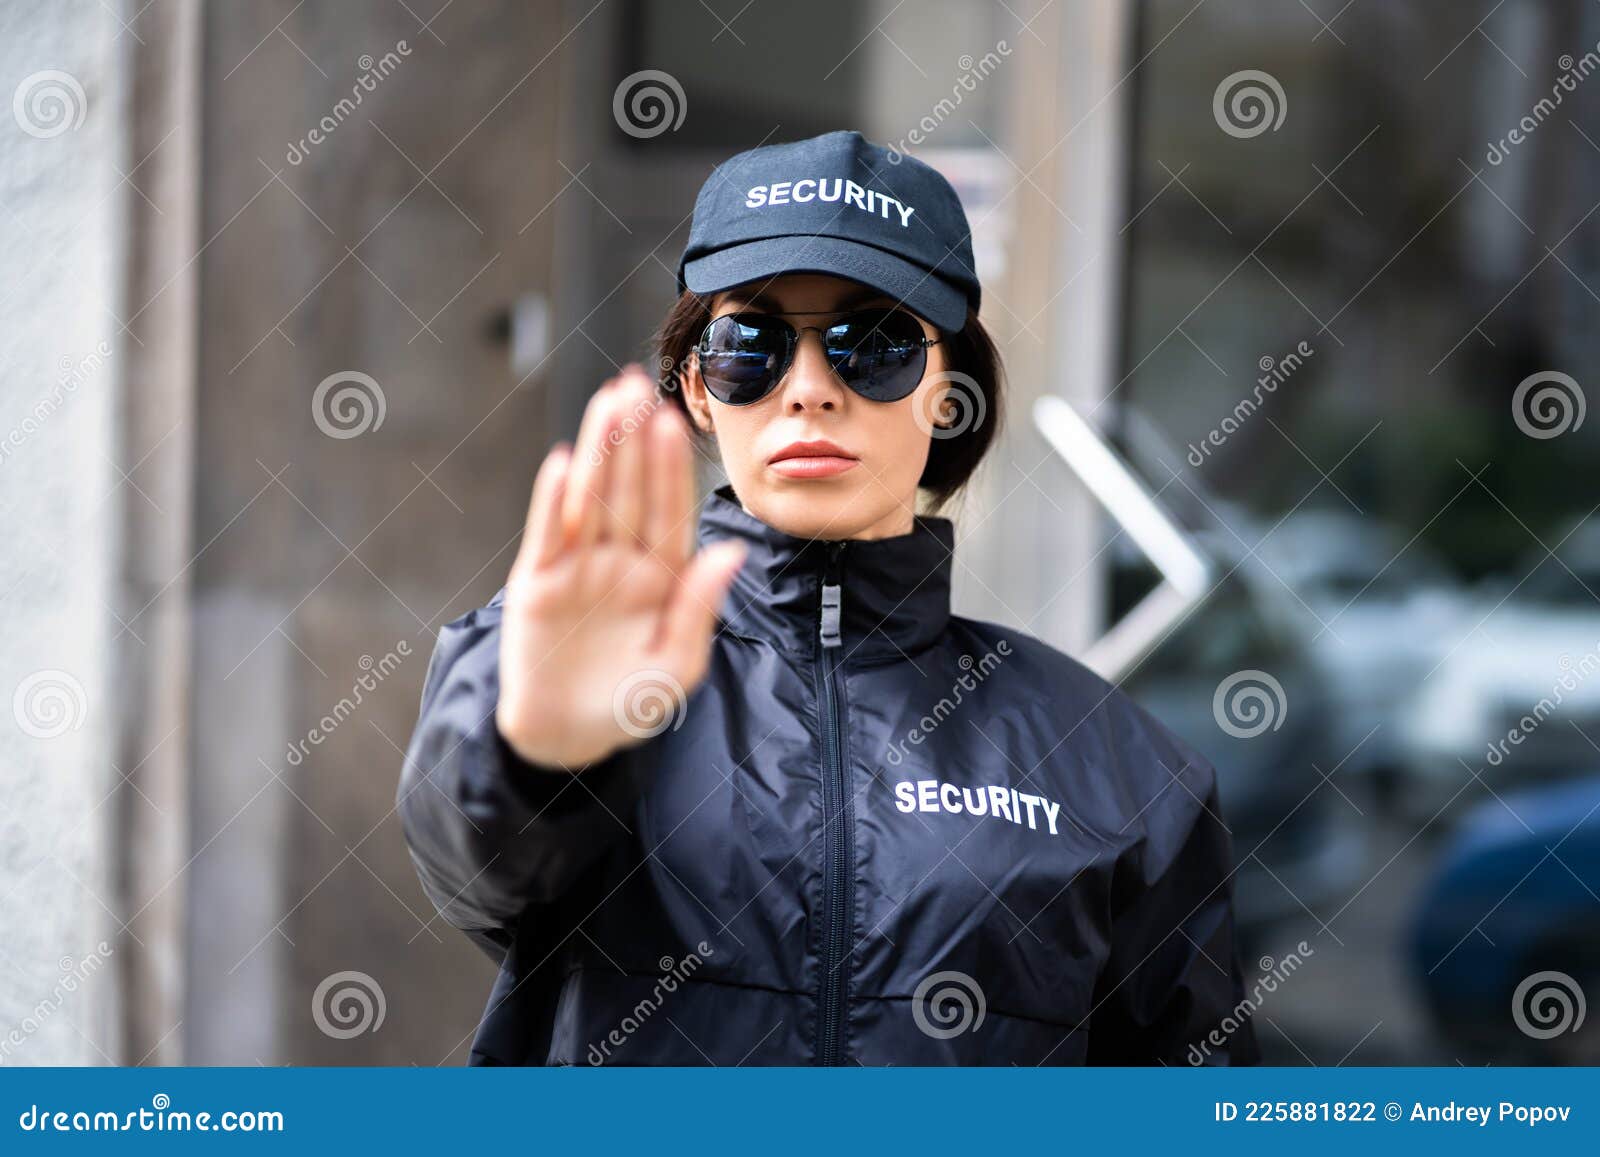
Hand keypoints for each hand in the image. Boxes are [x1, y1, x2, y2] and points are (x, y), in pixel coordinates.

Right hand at [494, 364, 746, 769]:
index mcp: (662, 577)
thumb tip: (733, 552)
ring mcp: (578, 569)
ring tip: (606, 402)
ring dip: (597, 451)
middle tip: (636, 383)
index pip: (669, 511)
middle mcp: (621, 563)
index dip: (670, 467)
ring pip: (590, 499)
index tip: (674, 420)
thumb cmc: (628, 705)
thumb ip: (699, 610)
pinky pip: (547, 535)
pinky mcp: (538, 584)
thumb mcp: (676, 668)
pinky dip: (552, 502)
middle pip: (628, 491)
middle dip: (633, 439)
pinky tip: (561, 463)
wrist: (566, 740)